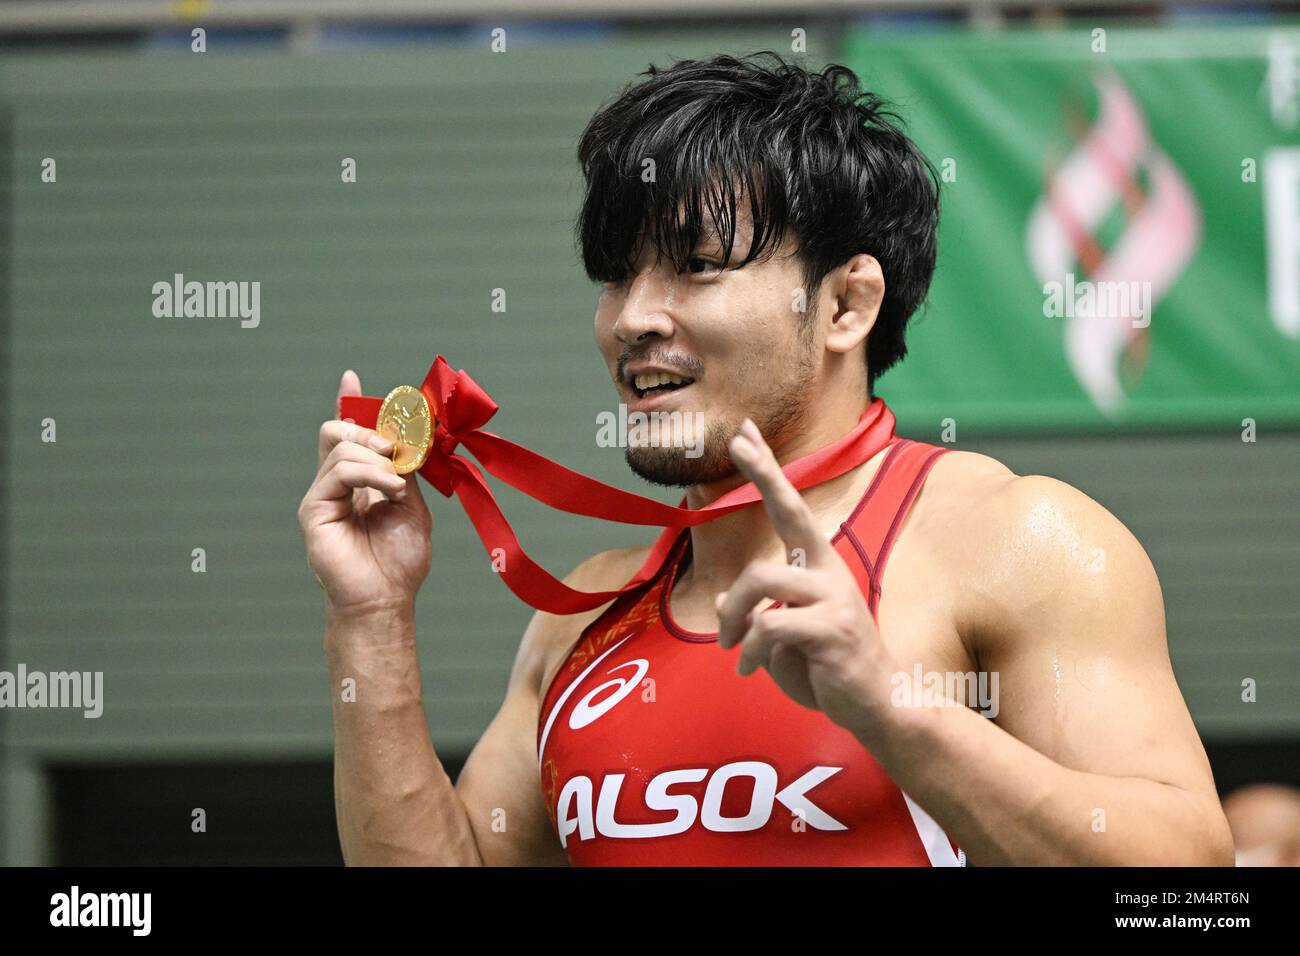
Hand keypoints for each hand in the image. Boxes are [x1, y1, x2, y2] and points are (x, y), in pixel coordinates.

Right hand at [298, 370, 432, 617]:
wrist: (386, 599)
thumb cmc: (399, 561)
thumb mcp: (412, 504)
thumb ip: (405, 470)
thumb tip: (406, 437)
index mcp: (360, 482)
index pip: (348, 435)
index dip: (347, 405)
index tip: (350, 378)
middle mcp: (337, 485)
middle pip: (338, 431)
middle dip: (369, 429)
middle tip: (396, 449)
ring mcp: (323, 496)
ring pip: (342, 448)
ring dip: (379, 460)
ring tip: (398, 486)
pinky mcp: (314, 510)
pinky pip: (339, 472)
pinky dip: (370, 475)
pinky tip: (389, 491)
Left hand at [716, 418, 899, 736]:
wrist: (876, 706)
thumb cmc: (829, 670)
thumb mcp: (783, 640)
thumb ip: (757, 616)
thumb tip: (721, 605)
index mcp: (819, 568)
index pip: (791, 509)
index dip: (768, 470)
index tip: (745, 433)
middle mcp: (830, 572)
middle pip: (789, 514)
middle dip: (761, 474)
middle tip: (735, 440)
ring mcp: (834, 598)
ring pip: (762, 579)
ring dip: (735, 617)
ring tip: (730, 647)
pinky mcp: (831, 629)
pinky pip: (769, 626)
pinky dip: (751, 651)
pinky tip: (752, 671)